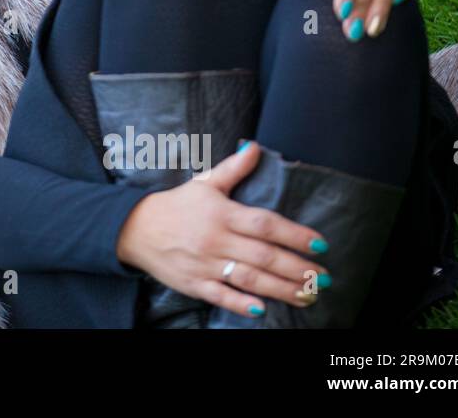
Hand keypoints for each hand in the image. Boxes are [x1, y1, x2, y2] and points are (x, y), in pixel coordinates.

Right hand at [115, 142, 330, 318]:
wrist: (134, 228)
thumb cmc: (176, 205)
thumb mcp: (204, 184)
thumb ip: (233, 169)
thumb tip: (255, 147)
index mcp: (222, 213)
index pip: (265, 224)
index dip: (294, 234)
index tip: (319, 244)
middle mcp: (216, 239)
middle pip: (263, 255)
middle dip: (296, 268)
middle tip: (322, 277)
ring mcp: (205, 263)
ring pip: (249, 278)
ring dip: (281, 289)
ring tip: (307, 296)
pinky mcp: (194, 283)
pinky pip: (221, 296)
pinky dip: (241, 303)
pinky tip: (262, 309)